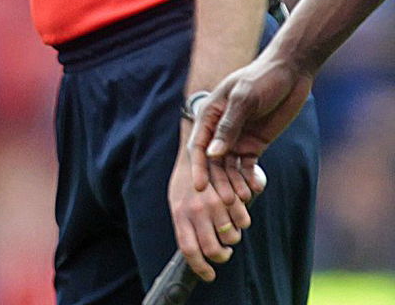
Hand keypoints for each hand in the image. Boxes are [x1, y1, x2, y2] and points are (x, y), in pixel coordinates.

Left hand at [168, 121, 251, 282]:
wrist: (196, 145)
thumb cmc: (185, 179)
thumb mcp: (177, 200)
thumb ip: (185, 224)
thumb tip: (195, 252)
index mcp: (180, 213)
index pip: (189, 250)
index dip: (201, 267)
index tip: (209, 275)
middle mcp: (196, 210)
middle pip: (212, 248)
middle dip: (221, 255)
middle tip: (224, 252)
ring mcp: (214, 202)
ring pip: (232, 235)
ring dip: (234, 237)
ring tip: (231, 230)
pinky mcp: (231, 194)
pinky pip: (242, 217)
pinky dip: (244, 221)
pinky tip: (240, 214)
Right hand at [189, 54, 306, 202]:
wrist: (290, 72)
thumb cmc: (262, 78)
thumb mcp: (244, 99)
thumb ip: (229, 126)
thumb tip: (212, 153)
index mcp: (209, 115)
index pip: (198, 146)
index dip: (198, 167)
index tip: (199, 187)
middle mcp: (220, 130)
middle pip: (214, 161)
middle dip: (219, 181)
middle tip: (226, 201)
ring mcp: (237, 138)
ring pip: (230, 166)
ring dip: (234, 183)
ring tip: (243, 199)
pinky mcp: (255, 144)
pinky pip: (248, 165)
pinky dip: (249, 178)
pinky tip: (254, 189)